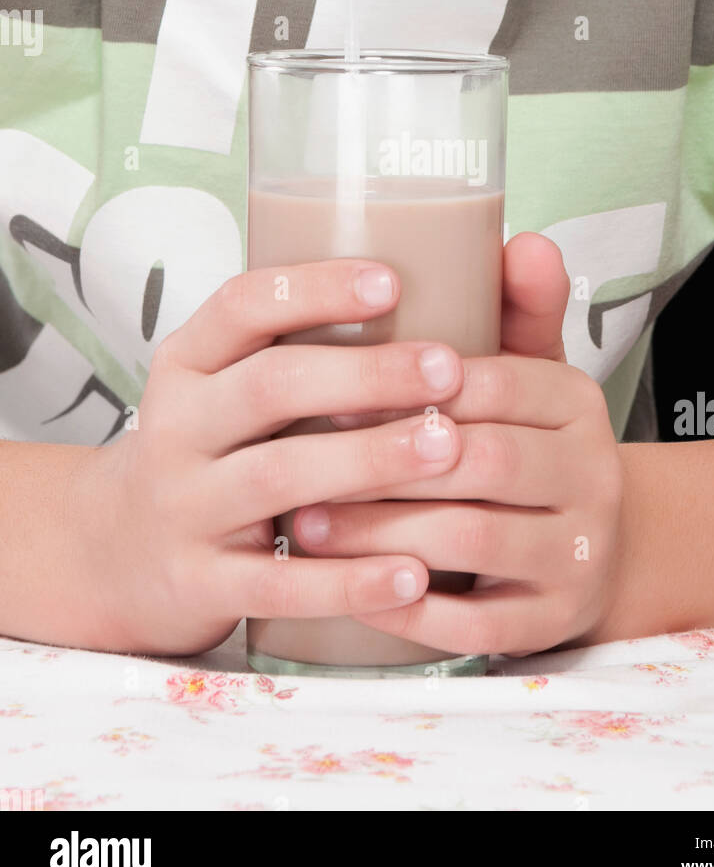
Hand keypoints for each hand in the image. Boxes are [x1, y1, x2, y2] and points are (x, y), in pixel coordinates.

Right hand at [71, 261, 465, 654]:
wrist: (112, 554)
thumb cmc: (206, 451)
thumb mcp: (221, 387)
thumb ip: (294, 349)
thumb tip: (428, 293)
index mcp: (188, 364)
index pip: (241, 306)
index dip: (315, 289)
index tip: (392, 280)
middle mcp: (178, 429)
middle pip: (270, 385)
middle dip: (366, 374)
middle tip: (449, 369)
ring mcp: (185, 508)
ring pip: (278, 477)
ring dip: (369, 459)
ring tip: (449, 448)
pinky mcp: (200, 585)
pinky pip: (279, 586)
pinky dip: (349, 582)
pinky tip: (414, 575)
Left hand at [294, 233, 623, 657]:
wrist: (594, 545)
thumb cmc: (527, 445)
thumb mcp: (529, 372)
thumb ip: (516, 308)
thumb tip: (520, 237)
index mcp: (578, 400)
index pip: (494, 383)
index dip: (411, 387)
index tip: (333, 393)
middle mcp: (593, 476)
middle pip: (481, 463)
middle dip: (382, 463)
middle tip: (297, 461)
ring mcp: (578, 555)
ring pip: (471, 544)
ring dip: (379, 534)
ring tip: (302, 524)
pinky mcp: (552, 622)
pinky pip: (474, 623)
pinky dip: (405, 608)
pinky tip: (347, 591)